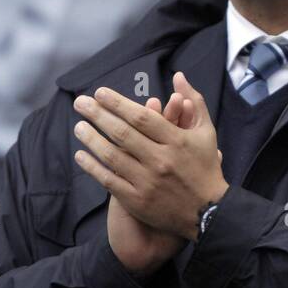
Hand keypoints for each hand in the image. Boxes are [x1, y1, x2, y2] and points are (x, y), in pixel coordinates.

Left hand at [74, 72, 227, 243]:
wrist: (209, 212)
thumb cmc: (206, 168)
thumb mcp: (206, 132)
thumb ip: (194, 101)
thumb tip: (178, 75)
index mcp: (177, 141)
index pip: (141, 117)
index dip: (118, 103)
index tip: (100, 93)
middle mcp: (161, 160)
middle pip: (122, 133)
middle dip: (98, 115)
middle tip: (80, 102)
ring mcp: (147, 181)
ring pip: (112, 156)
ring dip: (92, 139)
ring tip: (79, 126)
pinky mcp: (138, 200)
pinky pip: (109, 180)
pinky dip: (92, 167)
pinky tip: (81, 155)